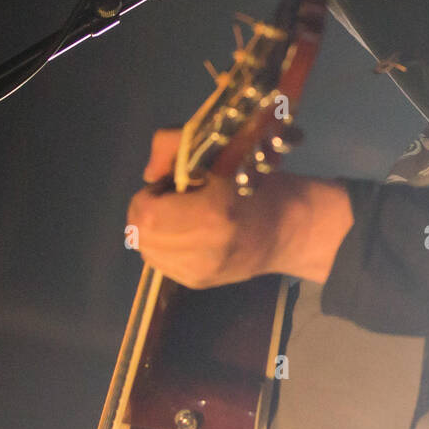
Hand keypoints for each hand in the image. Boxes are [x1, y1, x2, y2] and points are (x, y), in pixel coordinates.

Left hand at [127, 129, 354, 288]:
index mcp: (210, 215)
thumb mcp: (221, 152)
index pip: (147, 212)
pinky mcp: (196, 283)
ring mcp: (198, 272)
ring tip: (178, 215)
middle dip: (146, 211)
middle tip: (171, 198)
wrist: (287, 229)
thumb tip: (148, 174)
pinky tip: (186, 232)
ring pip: (146, 249)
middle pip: (141, 233)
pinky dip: (162, 244)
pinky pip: (159, 262)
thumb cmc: (255, 184)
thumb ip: (176, 145)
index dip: (149, 194)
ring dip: (152, 229)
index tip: (171, 183)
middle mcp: (203, 250)